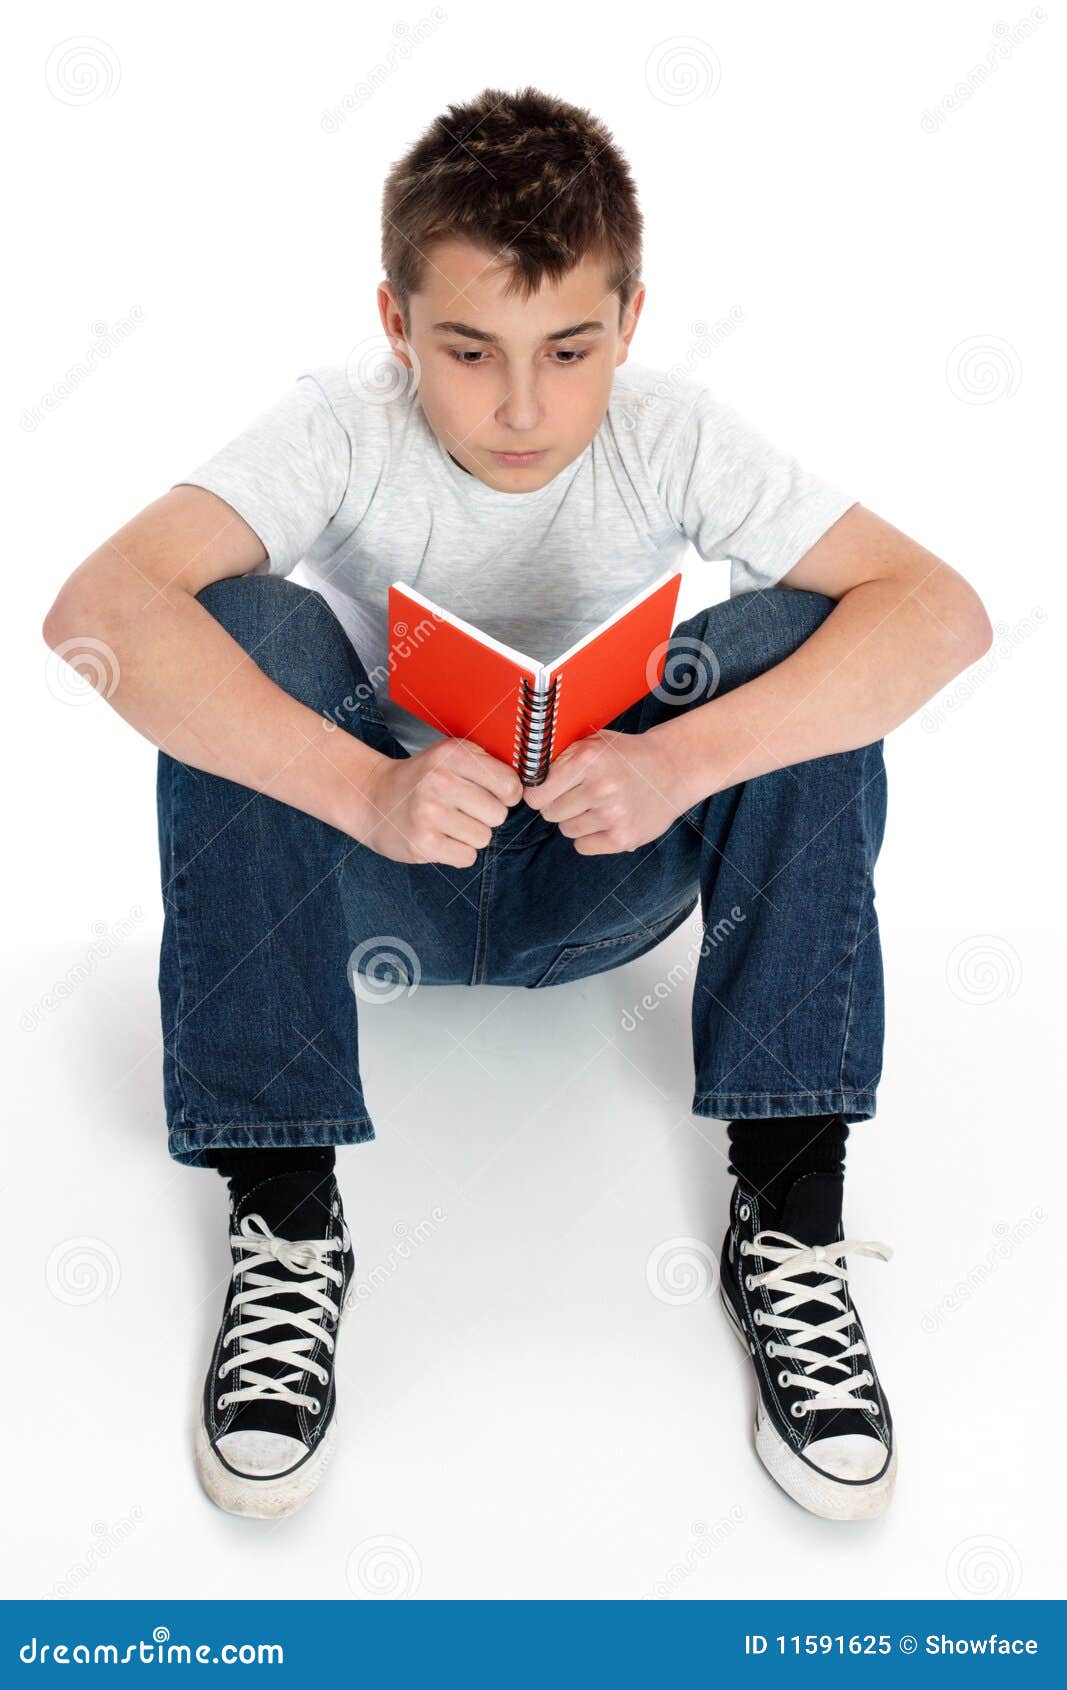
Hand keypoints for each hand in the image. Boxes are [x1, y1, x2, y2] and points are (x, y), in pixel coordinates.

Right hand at [359, 738, 521, 866]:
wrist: (372, 798)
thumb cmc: (421, 778)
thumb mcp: (449, 755)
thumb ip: (486, 763)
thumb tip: (527, 785)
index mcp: (452, 755)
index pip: (509, 785)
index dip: (508, 794)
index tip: (494, 794)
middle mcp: (440, 782)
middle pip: (499, 815)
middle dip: (486, 816)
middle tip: (463, 809)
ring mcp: (429, 815)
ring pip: (484, 838)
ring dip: (471, 835)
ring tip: (448, 823)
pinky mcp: (422, 844)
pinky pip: (467, 857)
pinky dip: (458, 852)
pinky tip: (441, 838)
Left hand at [522, 725, 695, 854]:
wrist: (672, 769)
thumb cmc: (626, 755)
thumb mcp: (593, 743)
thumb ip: (560, 758)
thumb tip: (523, 777)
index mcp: (588, 760)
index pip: (536, 794)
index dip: (538, 794)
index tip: (546, 792)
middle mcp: (600, 787)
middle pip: (549, 813)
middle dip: (557, 806)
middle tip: (577, 797)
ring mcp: (613, 815)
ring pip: (566, 830)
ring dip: (574, 821)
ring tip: (595, 806)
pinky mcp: (623, 838)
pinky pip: (582, 847)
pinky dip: (589, 838)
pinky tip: (605, 821)